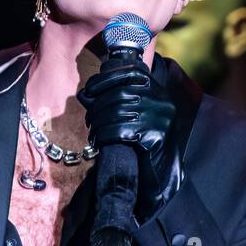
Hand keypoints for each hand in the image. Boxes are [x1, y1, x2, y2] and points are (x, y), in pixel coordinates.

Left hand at [78, 53, 186, 223]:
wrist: (160, 172)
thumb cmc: (141, 142)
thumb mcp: (131, 116)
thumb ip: (112, 102)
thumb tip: (83, 94)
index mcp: (158, 91)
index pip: (131, 72)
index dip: (106, 79)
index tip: (88, 90)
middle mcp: (162, 101)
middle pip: (120, 94)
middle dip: (98, 107)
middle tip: (88, 120)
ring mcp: (161, 118)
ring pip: (118, 112)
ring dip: (98, 123)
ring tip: (92, 132)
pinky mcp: (156, 136)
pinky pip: (121, 131)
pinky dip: (104, 135)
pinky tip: (98, 141)